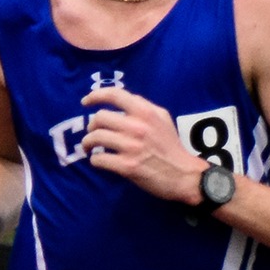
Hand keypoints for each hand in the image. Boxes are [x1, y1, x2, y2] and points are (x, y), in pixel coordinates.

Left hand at [78, 85, 206, 204]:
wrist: (184, 175)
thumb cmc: (171, 146)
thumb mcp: (162, 118)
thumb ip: (143, 107)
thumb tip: (119, 101)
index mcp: (145, 112)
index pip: (114, 95)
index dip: (95, 95)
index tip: (85, 102)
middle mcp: (137, 127)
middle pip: (99, 118)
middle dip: (91, 126)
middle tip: (92, 133)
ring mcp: (131, 147)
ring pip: (95, 138)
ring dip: (88, 143)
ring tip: (90, 147)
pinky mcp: (126, 166)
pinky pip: (99, 159)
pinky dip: (95, 160)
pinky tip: (99, 160)